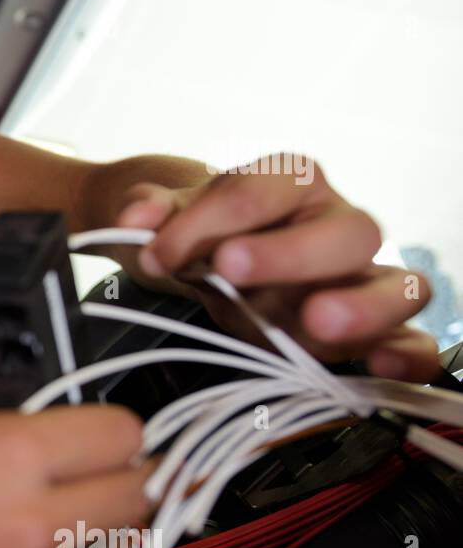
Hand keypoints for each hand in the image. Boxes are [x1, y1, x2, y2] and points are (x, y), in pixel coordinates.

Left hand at [115, 156, 438, 382]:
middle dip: (290, 253)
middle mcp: (337, 226)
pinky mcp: (368, 333)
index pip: (266, 189)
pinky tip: (382, 364)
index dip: (212, 218)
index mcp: (291, 183)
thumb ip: (150, 211)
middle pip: (347, 231)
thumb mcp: (164, 219)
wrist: (200, 261)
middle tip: (230, 270)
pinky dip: (407, 353)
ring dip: (363, 305)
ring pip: (399, 284)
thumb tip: (136, 216)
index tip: (161, 249)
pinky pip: (411, 341)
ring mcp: (360, 281)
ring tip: (316, 321)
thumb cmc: (192, 234)